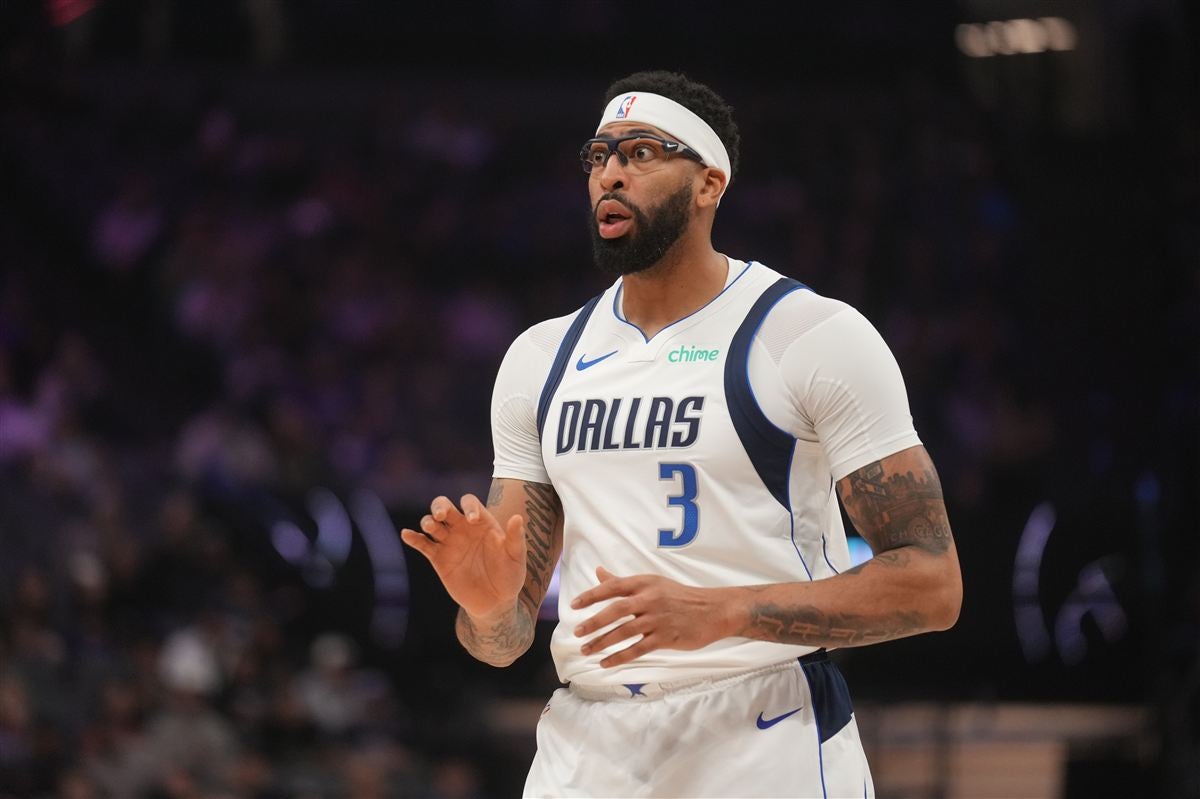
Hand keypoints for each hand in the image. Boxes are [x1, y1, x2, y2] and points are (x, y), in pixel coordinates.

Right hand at [401, 494, 525, 620]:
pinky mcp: (438, 559)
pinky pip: (422, 544)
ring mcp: (449, 542)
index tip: (472, 520)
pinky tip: (406, 534)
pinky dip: (413, 538)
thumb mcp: (515, 557)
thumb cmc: (509, 576)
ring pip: (431, 523)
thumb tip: (518, 517)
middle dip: (440, 506)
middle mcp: (462, 528)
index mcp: (481, 522)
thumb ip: (515, 538)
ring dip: (427, 521)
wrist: (495, 602)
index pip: (469, 503)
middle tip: (440, 515)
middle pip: (444, 506)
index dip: (469, 506)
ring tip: (431, 527)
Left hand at [570, 567, 733, 667]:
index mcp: (645, 583)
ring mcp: (658, 619)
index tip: (574, 605)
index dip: (591, 595)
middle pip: (615, 611)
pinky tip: (605, 663)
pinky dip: (619, 657)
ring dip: (602, 642)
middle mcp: (650, 599)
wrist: (714, 610)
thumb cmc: (680, 596)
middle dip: (593, 623)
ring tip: (586, 650)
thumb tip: (598, 572)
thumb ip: (623, 581)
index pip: (613, 587)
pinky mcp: (665, 637)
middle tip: (577, 633)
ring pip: (624, 632)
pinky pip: (637, 649)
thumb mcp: (652, 583)